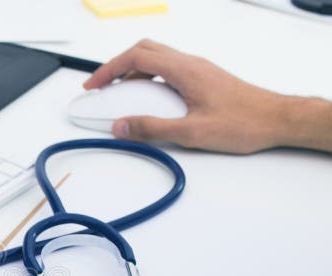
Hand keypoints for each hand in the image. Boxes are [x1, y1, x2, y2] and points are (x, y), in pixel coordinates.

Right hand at [83, 39, 288, 153]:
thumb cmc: (243, 122)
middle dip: (115, 66)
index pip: (136, 58)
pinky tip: (146, 100)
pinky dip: (147, 79)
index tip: (93, 86)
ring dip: (131, 71)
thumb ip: (152, 129)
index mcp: (184, 70)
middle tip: (100, 86)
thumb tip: (122, 126)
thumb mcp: (191, 132)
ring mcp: (196, 69)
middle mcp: (189, 64)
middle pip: (143, 50)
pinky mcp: (202, 78)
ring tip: (118, 94)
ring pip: (155, 58)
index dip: (108, 70)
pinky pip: (167, 69)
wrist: (276, 119)